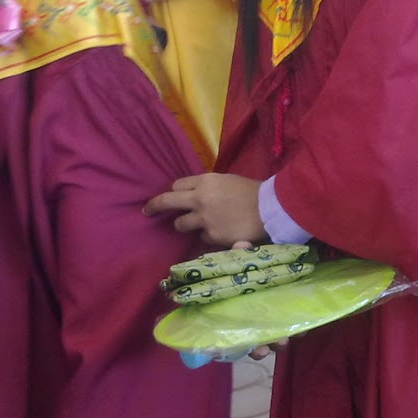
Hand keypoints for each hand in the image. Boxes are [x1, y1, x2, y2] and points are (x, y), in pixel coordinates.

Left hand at [143, 172, 266, 246]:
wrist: (270, 209)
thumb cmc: (253, 191)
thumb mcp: (228, 180)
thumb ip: (208, 187)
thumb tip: (195, 195)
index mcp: (205, 181)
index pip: (177, 186)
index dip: (176, 192)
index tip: (172, 197)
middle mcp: (199, 199)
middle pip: (167, 202)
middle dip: (154, 206)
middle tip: (147, 211)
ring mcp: (204, 219)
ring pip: (180, 224)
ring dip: (186, 224)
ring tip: (199, 224)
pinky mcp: (212, 236)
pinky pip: (202, 237)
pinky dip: (208, 235)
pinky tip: (222, 231)